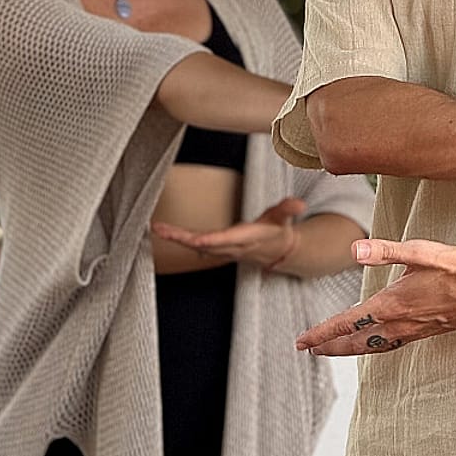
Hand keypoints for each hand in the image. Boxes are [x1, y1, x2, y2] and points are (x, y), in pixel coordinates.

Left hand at [152, 197, 305, 267]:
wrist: (279, 251)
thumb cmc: (278, 231)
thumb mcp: (284, 218)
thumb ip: (288, 209)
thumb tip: (299, 204)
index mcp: (245, 238)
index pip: (225, 240)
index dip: (210, 239)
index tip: (195, 238)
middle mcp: (231, 246)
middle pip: (203, 244)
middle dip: (182, 238)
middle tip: (161, 229)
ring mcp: (223, 249)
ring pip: (196, 246)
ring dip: (177, 238)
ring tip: (157, 228)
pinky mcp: (218, 248)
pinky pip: (196, 245)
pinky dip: (181, 239)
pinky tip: (166, 233)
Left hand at [295, 238, 455, 355]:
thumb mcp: (421, 251)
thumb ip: (386, 251)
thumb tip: (355, 250)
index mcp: (392, 304)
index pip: (347, 323)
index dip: (322, 333)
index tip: (302, 341)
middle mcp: (400, 322)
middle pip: (356, 342)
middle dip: (330, 346)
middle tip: (309, 350)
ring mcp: (414, 330)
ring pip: (373, 347)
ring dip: (350, 350)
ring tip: (334, 351)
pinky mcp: (427, 331)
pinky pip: (392, 345)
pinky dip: (374, 348)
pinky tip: (375, 344)